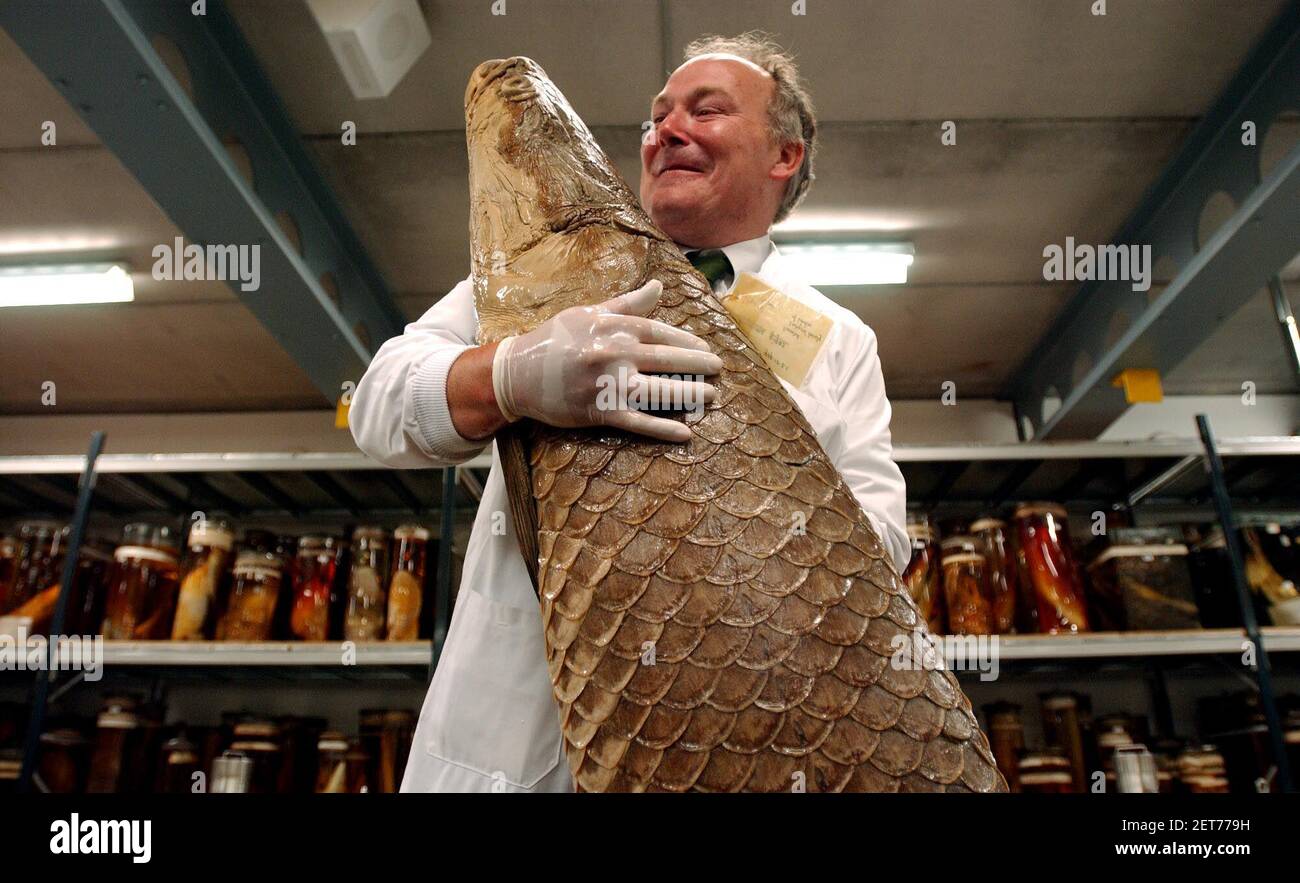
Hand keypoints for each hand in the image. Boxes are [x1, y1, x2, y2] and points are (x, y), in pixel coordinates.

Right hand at [490, 279, 722, 441]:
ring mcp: (608, 385)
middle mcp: (614, 354)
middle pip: (667, 360)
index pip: (660, 332)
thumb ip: (627, 304)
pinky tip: (685, 433)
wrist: (517, 373)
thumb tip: (658, 287)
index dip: (686, 341)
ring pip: (659, 391)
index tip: (704, 348)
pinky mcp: (599, 412)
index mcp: (613, 328)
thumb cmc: (554, 340)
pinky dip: (663, 429)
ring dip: (689, 394)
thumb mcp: (588, 314)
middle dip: (697, 365)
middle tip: (718, 369)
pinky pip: (638, 423)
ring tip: (711, 395)